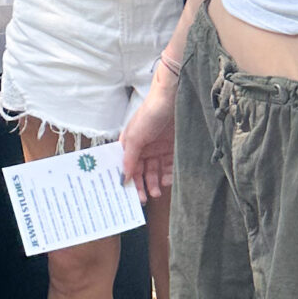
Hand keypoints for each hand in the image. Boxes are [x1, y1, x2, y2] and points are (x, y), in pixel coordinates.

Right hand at [121, 82, 175, 199]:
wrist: (174, 99)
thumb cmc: (150, 113)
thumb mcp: (135, 136)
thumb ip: (129, 158)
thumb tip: (123, 177)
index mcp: (130, 143)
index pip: (127, 166)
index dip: (127, 179)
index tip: (128, 194)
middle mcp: (144, 147)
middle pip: (141, 171)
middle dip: (142, 185)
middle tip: (143, 198)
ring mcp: (159, 148)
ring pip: (155, 171)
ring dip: (155, 183)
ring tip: (156, 192)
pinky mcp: (173, 148)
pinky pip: (170, 166)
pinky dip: (168, 175)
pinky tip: (167, 181)